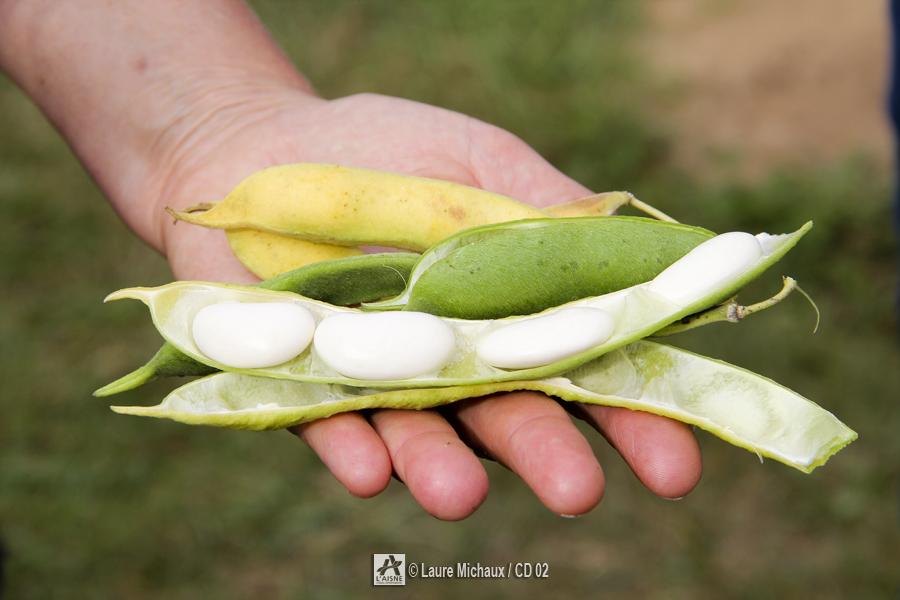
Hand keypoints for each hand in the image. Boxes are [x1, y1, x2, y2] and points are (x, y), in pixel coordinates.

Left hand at [146, 90, 702, 518]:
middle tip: (581, 491)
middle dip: (546, 455)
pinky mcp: (304, 387)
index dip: (631, 416)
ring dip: (443, 467)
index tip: (676, 463)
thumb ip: (546, 208)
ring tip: (460, 493)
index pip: (582, 371)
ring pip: (422, 436)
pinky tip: (367, 466)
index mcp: (510, 315)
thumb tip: (644, 251)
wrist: (261, 151)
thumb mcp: (477, 161)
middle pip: (510, 418)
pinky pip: (329, 425)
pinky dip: (348, 445)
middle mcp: (455, 364)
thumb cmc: (384, 151)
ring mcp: (382, 382)